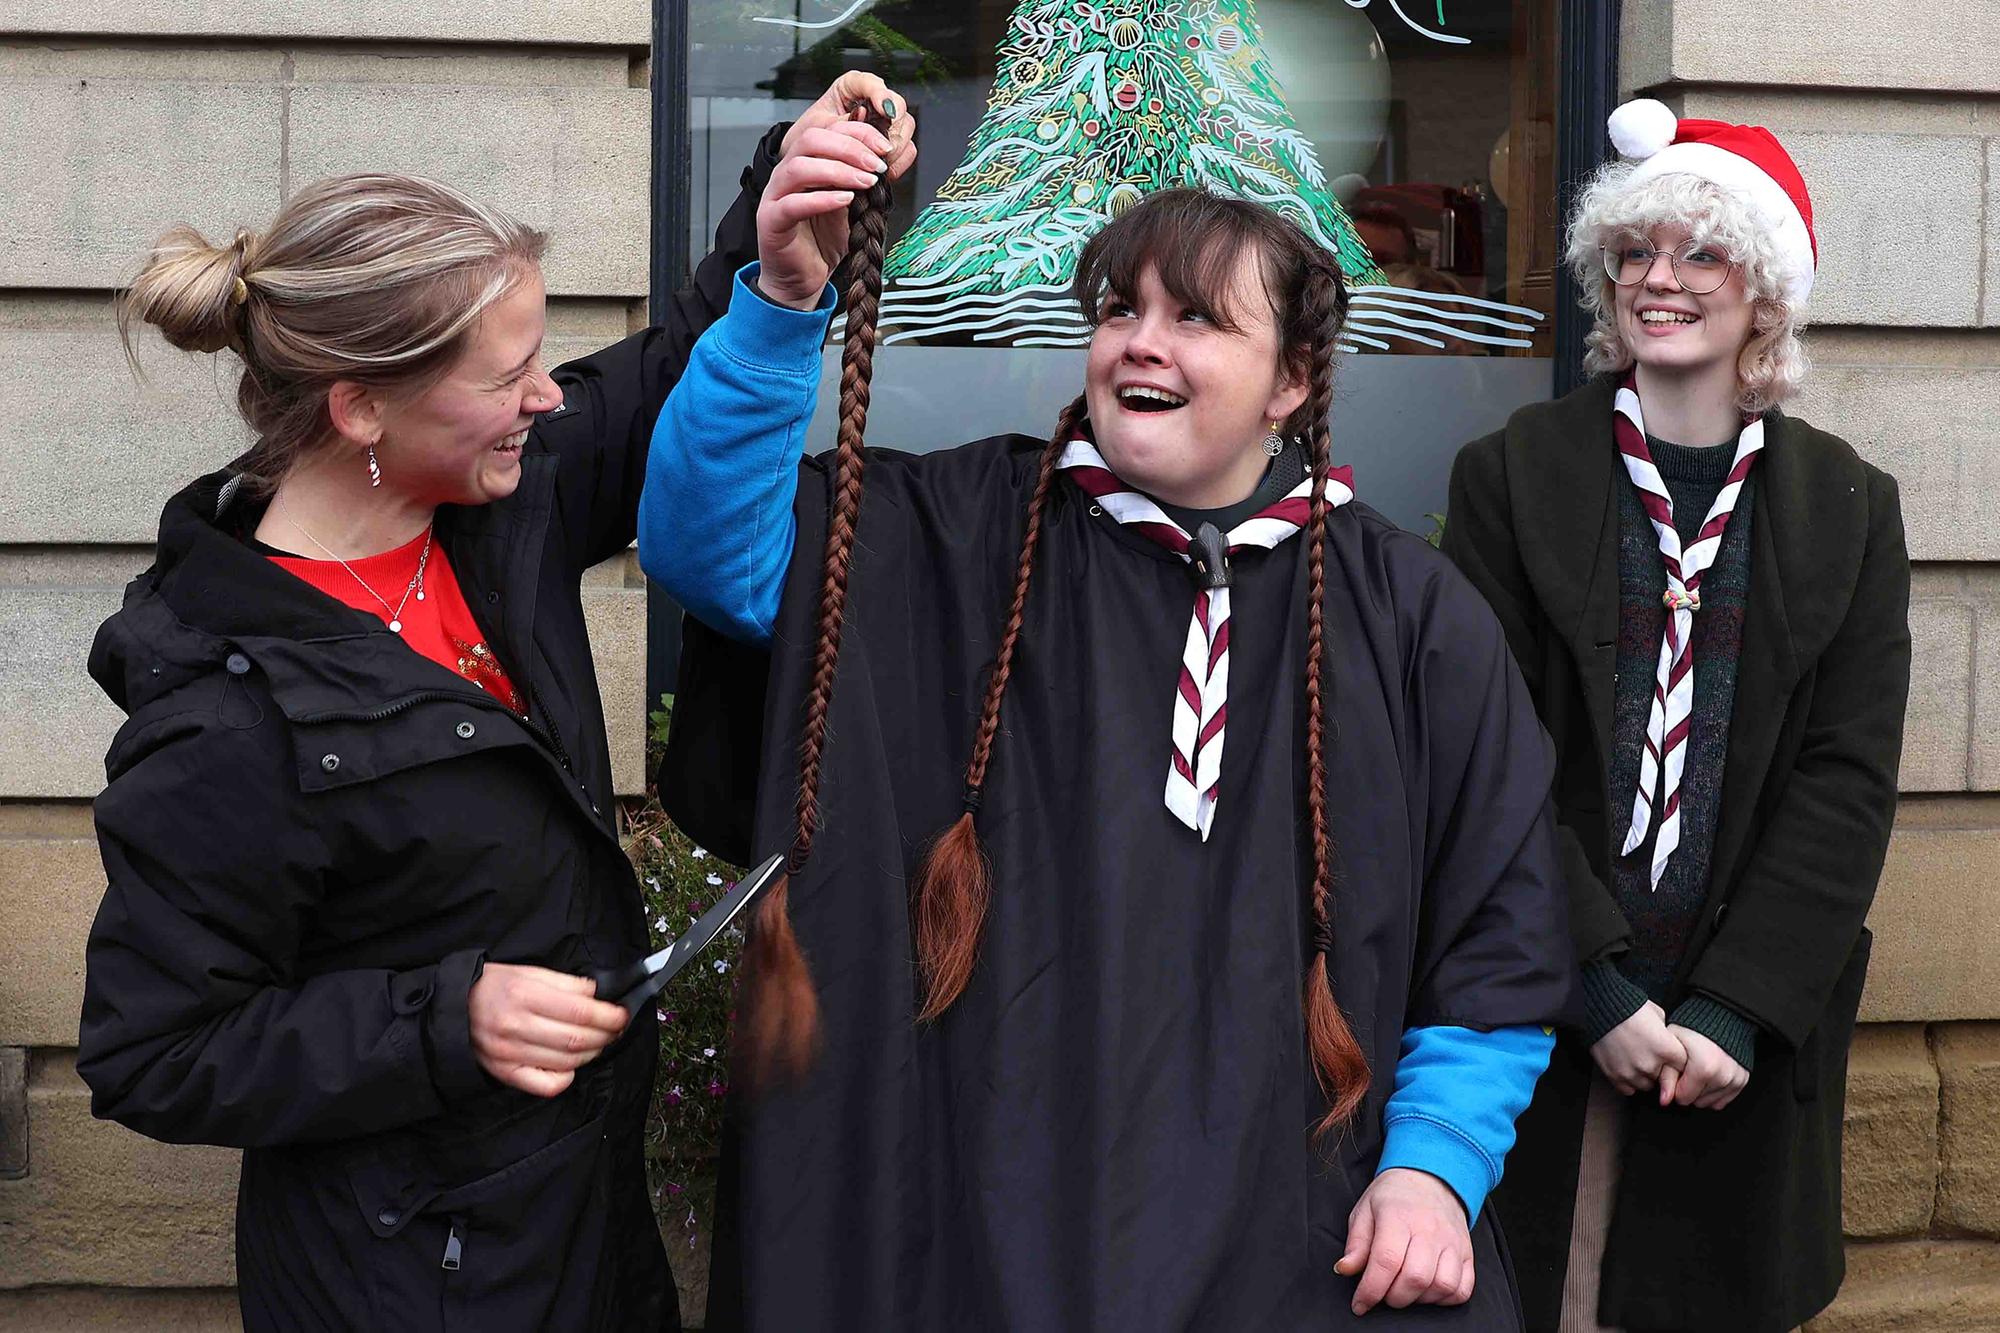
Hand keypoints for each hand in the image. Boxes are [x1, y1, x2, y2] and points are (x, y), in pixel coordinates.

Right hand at [468, 963, 628, 1097]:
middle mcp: (516, 1026)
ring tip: (600, 1043)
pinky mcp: (506, 1073)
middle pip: (577, 1038)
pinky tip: (572, 1065)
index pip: (580, 1010)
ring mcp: (510, 1053)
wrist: (455, 1008)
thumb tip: (597, 994)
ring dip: (593, 1053)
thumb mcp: (527, 971)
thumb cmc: (494, 987)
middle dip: (607, 1034)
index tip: (622, 1014)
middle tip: (617, 1029)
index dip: (609, 1015)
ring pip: (567, 1061)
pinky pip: (546, 1086)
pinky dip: (567, 1078)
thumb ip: (565, 983)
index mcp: (524, 995)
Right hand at [758, 73, 917, 309]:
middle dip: (850, 147)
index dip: (857, 132)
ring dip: (838, 170)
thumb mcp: (855, 202)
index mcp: (805, 161)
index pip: (827, 129)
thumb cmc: (825, 239)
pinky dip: (822, 199)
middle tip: (877, 165)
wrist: (803, 278)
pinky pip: (793, 204)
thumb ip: (868, 175)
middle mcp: (786, 172)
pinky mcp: (771, 221)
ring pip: (799, 166)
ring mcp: (775, 195)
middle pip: (811, 139)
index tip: (884, 147)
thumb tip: (895, 151)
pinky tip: (845, 200)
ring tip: (866, 182)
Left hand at [1335, 1167, 1474, 1313]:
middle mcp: (1429, 1229)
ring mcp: (1452, 1242)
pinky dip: (1445, 1298)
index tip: (1359, 1304)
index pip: (1386, 1261)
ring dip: (1419, 1299)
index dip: (1371, 1290)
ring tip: (1405, 1289)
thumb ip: (1356, 1243)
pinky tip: (1429, 1290)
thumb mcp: (1365, 1210)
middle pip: (1415, 1278)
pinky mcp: (1467, 1253)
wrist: (1430, 1178)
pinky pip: (1463, 1288)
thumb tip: (1344, 1269)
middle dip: (1394, 1297)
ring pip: (1442, 1285)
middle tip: (1383, 1293)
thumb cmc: (1393, 1197)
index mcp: (1398, 1216)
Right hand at [1589, 1000, 1687, 1095]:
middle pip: (1664, 1079)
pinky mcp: (1615, 1076)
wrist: (1600, 1007)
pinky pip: (1628, 1089)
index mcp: (1667, 1049)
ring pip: (1646, 1086)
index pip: (1682, 1067)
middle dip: (1659, 1068)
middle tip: (1649, 1054)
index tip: (1669, 1056)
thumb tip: (1667, 1041)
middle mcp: (1651, 1065)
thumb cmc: (1630, 1007)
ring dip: (1644, 1076)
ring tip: (1636, 1060)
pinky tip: (1626, 1066)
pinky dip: (1628, 1080)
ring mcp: (1632, 1072)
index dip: (1675, 1060)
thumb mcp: (1658, 1014)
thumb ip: (1667, 1033)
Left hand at [1660, 1024, 1750, 1109]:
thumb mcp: (1672, 1046)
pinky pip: (1724, 1100)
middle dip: (1688, 1089)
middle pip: (1697, 1101)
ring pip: (1710, 1103)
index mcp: (1705, 1068)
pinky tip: (1709, 1077)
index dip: (1675, 1085)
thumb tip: (1665, 1101)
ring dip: (1701, 1092)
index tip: (1676, 1072)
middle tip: (1687, 1069)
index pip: (1683, 1097)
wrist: (1719, 1018)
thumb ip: (1667, 1074)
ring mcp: (1735, 1079)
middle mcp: (1724, 1076)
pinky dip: (1714, 1092)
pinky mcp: (1743, 1080)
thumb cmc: (1692, 1029)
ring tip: (1698, 1070)